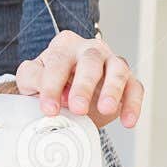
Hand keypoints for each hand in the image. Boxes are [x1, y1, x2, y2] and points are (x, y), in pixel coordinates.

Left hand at [14, 31, 142, 128]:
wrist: (67, 91)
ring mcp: (111, 62)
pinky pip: (135, 88)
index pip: (58, 62)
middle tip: (78, 108)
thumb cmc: (48, 81)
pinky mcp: (128, 79)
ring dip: (112, 90)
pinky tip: (127, 121)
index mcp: (64, 46)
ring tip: (105, 109)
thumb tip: (48, 92)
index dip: (52, 86)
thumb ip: (33, 79)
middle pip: (90, 61)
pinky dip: (133, 104)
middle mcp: (90, 49)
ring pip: (117, 70)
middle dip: (84, 86)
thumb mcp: (31, 78)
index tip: (49, 109)